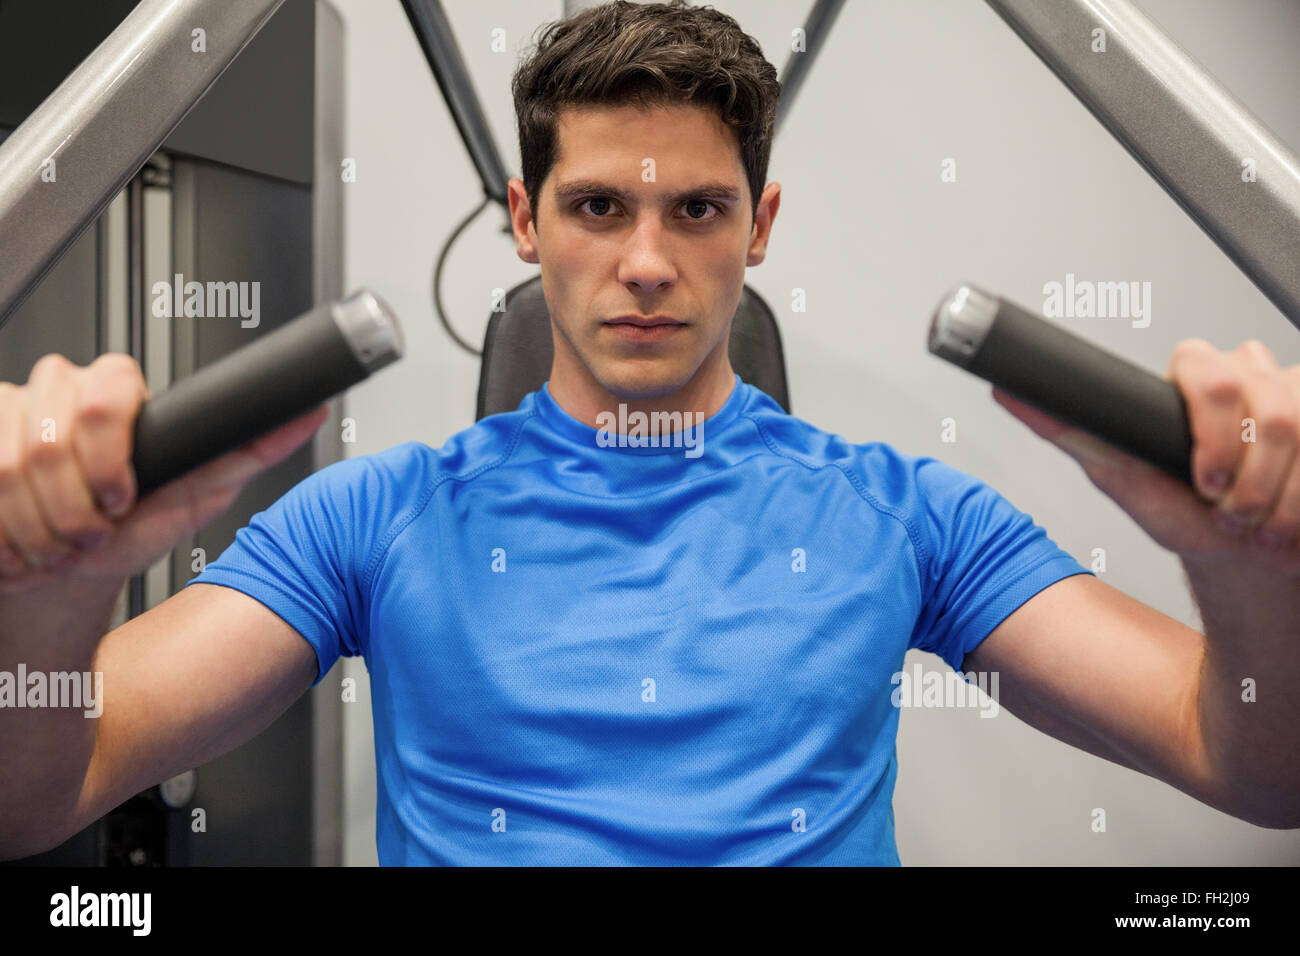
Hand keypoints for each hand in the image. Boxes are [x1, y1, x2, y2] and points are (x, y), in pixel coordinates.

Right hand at [0, 352, 329, 593]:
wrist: (66, 568)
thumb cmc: (129, 528)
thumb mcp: (196, 495)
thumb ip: (249, 450)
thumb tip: (311, 411)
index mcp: (114, 392)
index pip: (106, 391)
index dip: (108, 459)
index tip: (119, 502)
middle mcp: (56, 389)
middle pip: (50, 439)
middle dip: (72, 507)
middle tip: (91, 532)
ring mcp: (5, 410)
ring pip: (8, 467)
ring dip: (37, 528)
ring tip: (59, 543)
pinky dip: (0, 531)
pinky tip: (17, 540)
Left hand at [993, 338, 1299, 575]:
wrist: (1244, 558)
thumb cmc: (1184, 513)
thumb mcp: (1121, 475)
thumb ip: (1070, 430)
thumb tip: (1008, 389)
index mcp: (1197, 379)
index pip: (1205, 364)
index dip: (1209, 426)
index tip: (1202, 480)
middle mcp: (1254, 378)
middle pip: (1266, 405)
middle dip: (1248, 478)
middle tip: (1226, 510)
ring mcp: (1299, 399)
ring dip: (1278, 499)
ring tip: (1253, 524)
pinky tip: (1288, 522)